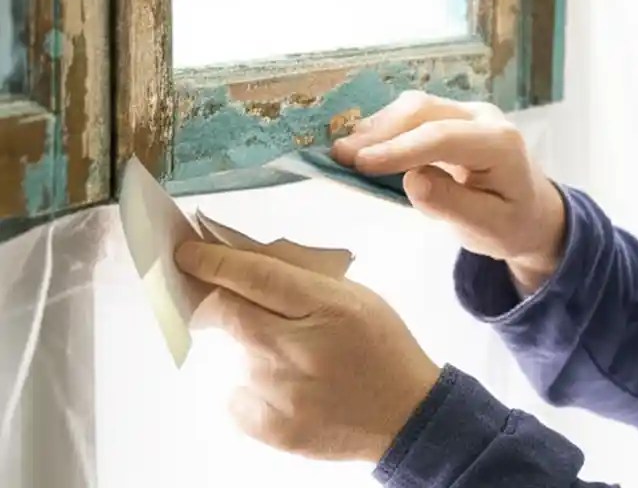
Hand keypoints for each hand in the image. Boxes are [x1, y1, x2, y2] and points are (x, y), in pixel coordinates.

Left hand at [176, 241, 440, 462]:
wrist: (406, 415)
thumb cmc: (381, 348)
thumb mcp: (356, 297)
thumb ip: (302, 277)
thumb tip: (243, 256)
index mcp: (329, 308)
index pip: (255, 276)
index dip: (214, 261)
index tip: (187, 252)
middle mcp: (299, 349)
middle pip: (224, 314)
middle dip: (211, 301)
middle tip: (219, 300)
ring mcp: (282, 393)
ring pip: (232, 355)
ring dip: (247, 349)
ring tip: (290, 360)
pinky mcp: (270, 428)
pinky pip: (233, 395)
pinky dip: (249, 387)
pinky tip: (287, 390)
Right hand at [331, 91, 566, 293]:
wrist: (532, 211)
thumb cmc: (510, 224)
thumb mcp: (487, 228)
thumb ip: (452, 205)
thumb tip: (414, 180)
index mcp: (501, 145)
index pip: (443, 138)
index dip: (399, 149)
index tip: (360, 164)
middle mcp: (485, 118)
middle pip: (425, 112)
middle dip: (380, 132)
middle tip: (340, 156)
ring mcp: (469, 112)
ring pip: (416, 106)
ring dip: (378, 126)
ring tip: (344, 151)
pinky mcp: (452, 116)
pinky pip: (416, 113)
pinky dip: (386, 126)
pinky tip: (362, 143)